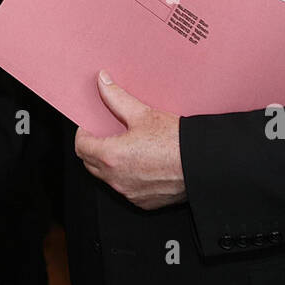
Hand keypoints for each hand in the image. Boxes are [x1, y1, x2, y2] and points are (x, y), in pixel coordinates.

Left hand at [73, 71, 184, 209]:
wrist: (202, 163)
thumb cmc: (175, 141)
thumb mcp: (143, 113)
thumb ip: (117, 97)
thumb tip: (103, 82)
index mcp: (111, 156)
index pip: (81, 146)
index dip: (83, 134)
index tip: (91, 125)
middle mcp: (116, 179)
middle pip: (90, 164)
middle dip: (94, 148)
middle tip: (106, 134)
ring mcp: (129, 193)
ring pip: (108, 178)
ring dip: (110, 164)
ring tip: (125, 147)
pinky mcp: (143, 202)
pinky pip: (126, 189)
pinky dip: (128, 177)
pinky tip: (141, 163)